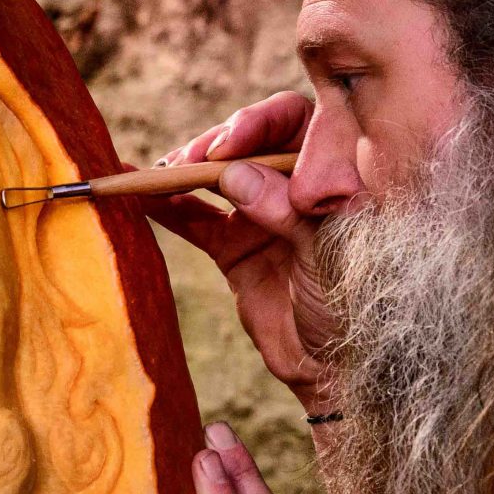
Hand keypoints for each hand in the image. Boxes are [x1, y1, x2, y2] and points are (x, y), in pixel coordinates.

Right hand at [139, 92, 336, 412]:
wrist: (333, 369)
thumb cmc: (352, 307)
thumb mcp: (327, 253)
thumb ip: (284, 211)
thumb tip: (233, 174)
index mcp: (333, 174)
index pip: (296, 124)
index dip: (260, 124)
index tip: (228, 144)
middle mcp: (296, 186)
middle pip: (249, 144)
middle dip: (215, 147)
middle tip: (190, 161)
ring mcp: (262, 215)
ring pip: (219, 177)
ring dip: (186, 172)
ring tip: (158, 174)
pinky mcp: (235, 248)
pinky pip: (196, 220)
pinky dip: (168, 208)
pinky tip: (140, 196)